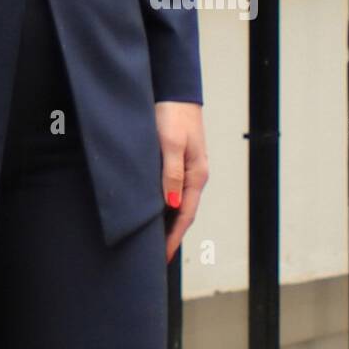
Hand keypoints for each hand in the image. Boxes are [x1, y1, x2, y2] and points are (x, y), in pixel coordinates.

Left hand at [154, 101, 208, 264]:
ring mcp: (188, 167)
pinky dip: (165, 204)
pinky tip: (155, 208)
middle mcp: (194, 175)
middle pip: (183, 212)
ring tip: (152, 238)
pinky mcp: (179, 159)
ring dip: (168, 220)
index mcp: (196, 175)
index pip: (185, 215)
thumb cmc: (173, 114)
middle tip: (155, 256)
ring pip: (177, 201)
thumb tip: (171, 204)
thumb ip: (171, 173)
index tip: (162, 257)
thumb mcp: (170, 143)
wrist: (175, 90)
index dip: (173, 237)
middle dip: (171, 235)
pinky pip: (173, 189)